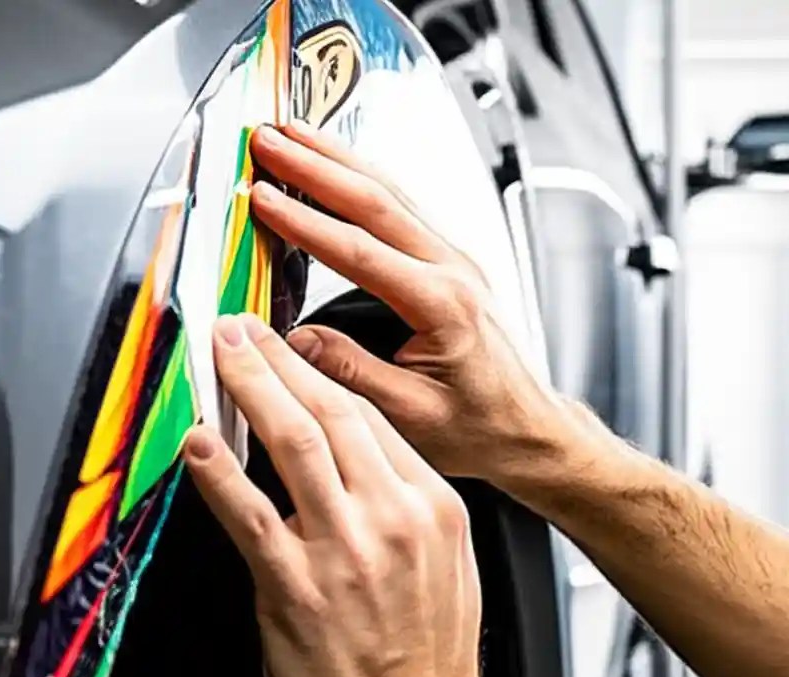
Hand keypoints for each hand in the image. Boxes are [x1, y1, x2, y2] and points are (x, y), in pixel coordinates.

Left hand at [183, 314, 481, 676]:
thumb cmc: (429, 656)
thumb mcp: (450, 565)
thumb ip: (410, 504)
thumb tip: (363, 455)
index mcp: (431, 508)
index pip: (371, 417)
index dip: (323, 371)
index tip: (295, 348)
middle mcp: (391, 519)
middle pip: (331, 412)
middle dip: (281, 358)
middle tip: (247, 328)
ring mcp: (342, 551)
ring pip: (291, 443)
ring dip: (249, 386)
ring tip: (222, 354)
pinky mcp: (294, 588)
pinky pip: (248, 513)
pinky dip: (218, 470)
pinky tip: (197, 442)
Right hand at [248, 122, 575, 484]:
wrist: (525, 429)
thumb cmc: (478, 427)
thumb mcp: (409, 414)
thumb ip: (351, 372)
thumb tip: (295, 340)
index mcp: (442, 305)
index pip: (360, 252)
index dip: (305, 223)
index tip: (262, 197)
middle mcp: (452, 270)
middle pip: (376, 201)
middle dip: (316, 165)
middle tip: (269, 139)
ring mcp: (454, 261)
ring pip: (390, 193)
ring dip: (338, 159)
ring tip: (292, 134)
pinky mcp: (449, 263)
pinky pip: (401, 207)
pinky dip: (362, 179)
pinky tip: (337, 166)